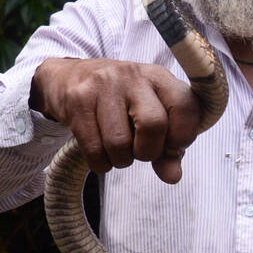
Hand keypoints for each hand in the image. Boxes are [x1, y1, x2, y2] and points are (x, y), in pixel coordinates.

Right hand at [30, 57, 201, 183]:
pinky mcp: (77, 100)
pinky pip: (94, 149)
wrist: (66, 78)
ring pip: (120, 142)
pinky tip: (100, 152)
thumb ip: (168, 147)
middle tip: (140, 151)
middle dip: (149, 152)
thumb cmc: (119, 102)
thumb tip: (173, 177)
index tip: (171, 146)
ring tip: (118, 150)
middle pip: (154, 125)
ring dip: (121, 159)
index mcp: (159, 76)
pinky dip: (101, 163)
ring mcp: (103, 85)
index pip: (186, 107)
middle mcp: (133, 75)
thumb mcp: (150, 113)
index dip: (183, 137)